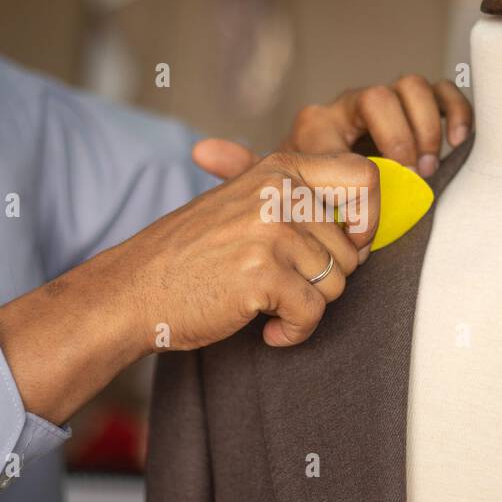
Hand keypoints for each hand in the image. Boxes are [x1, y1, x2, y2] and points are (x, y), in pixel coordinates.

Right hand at [111, 151, 378, 350]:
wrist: (133, 290)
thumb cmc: (190, 255)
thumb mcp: (242, 203)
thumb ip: (298, 201)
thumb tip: (363, 227)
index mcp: (278, 169)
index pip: (363, 176)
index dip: (368, 218)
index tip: (349, 245)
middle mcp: (279, 193)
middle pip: (351, 248)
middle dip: (325, 279)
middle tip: (282, 287)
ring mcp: (271, 232)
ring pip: (337, 283)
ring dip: (306, 307)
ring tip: (266, 304)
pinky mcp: (263, 275)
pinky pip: (312, 314)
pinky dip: (293, 332)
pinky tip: (267, 328)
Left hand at [192, 75, 472, 179]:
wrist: (335, 208)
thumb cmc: (304, 203)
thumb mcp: (276, 188)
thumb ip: (245, 171)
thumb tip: (200, 152)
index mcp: (325, 120)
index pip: (361, 103)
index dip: (383, 139)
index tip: (387, 178)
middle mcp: (358, 106)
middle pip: (390, 92)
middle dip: (405, 134)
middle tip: (412, 174)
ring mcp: (393, 108)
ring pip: (417, 88)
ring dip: (427, 128)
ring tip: (427, 168)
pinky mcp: (425, 113)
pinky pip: (444, 93)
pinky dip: (455, 113)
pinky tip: (457, 142)